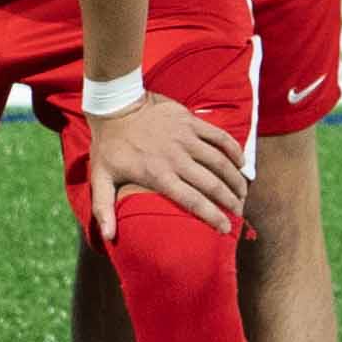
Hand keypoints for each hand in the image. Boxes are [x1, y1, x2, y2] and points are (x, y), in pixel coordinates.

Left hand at [86, 90, 253, 240]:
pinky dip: (234, 150)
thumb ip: (103, 208)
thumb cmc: (108, 145)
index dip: (213, 217)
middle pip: (212, 184)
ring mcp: (185, 138)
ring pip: (220, 162)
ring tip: (242, 193)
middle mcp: (175, 158)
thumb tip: (107, 236)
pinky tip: (241, 164)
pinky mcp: (190, 121)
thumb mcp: (100, 177)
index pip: (192, 201)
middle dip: (230, 202)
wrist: (113, 105)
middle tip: (238, 213)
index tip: (226, 229)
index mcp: (157, 174)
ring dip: (236, 179)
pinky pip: (220, 136)